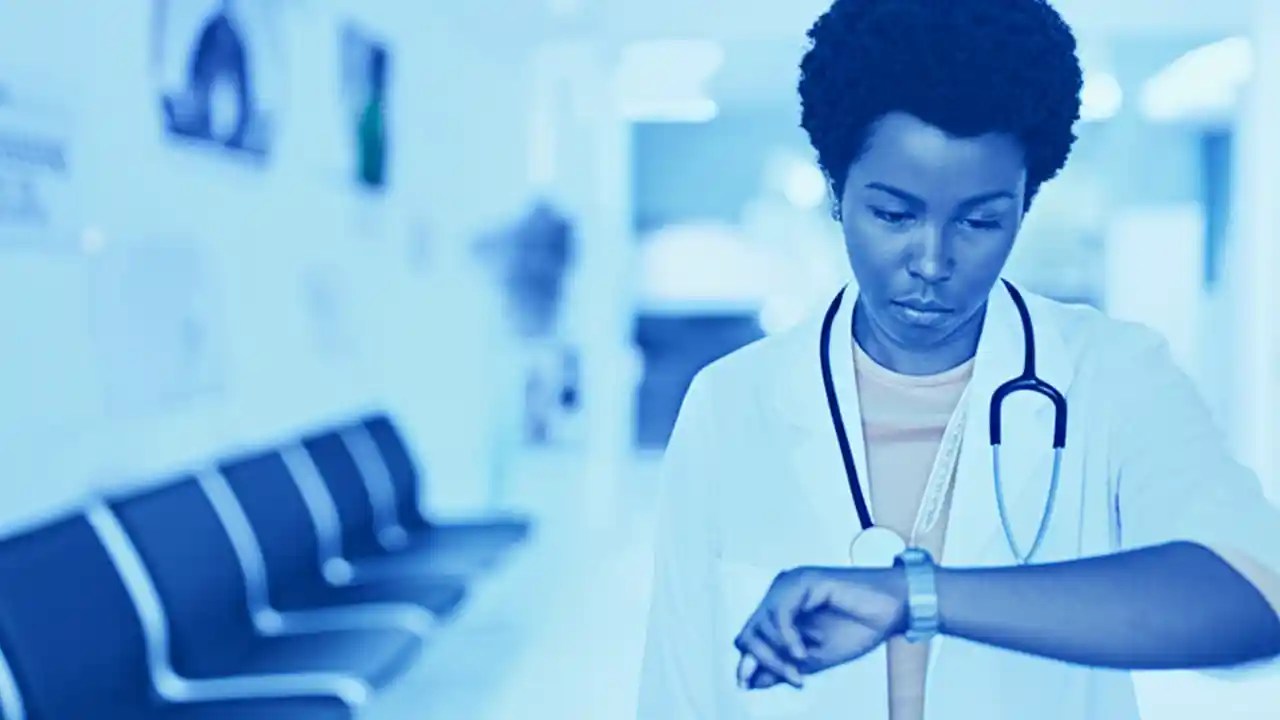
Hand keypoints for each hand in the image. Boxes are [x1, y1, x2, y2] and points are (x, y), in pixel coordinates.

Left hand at [734, 566, 906, 689]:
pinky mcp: (802, 580)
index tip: (750, 686)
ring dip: (777, 655)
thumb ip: (782, 667)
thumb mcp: (814, 658)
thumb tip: (749, 680)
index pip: (750, 638)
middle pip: (748, 632)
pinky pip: (779, 614)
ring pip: (760, 625)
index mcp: (780, 610)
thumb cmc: (858, 628)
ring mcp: (789, 585)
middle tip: (792, 678)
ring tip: (800, 670)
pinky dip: (788, 638)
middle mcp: (780, 595)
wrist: (892, 611)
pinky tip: (804, 652)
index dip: (749, 663)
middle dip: (763, 661)